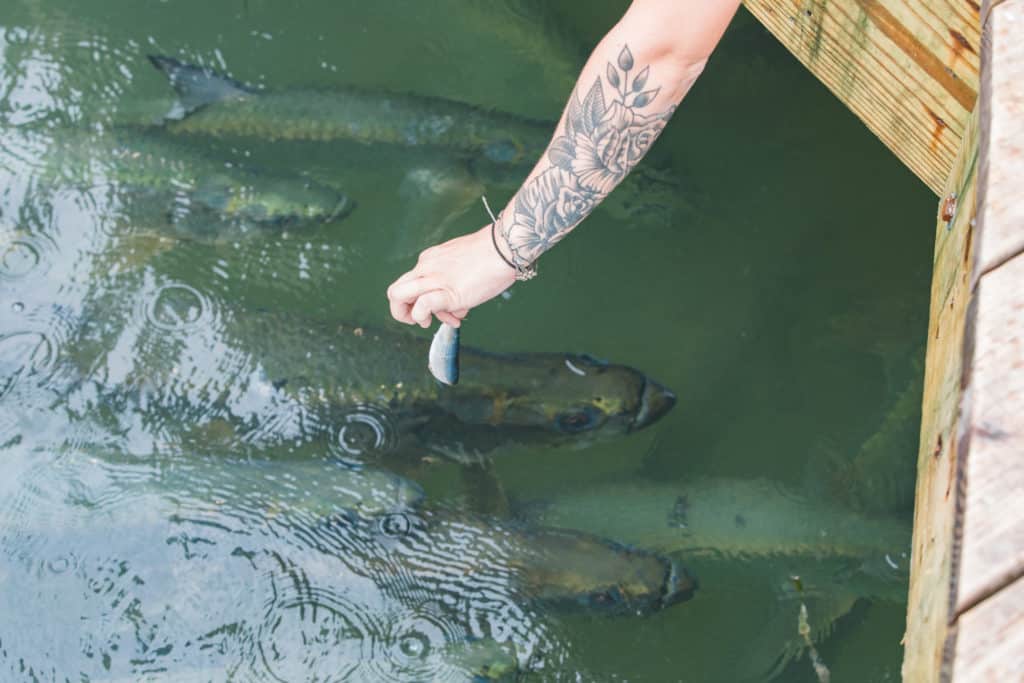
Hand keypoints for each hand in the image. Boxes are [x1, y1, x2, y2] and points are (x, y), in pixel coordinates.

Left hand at [387, 225, 516, 327]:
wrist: (504, 247)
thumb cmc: (492, 256)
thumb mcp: (464, 267)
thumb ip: (455, 285)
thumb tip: (455, 309)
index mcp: (430, 259)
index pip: (412, 283)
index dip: (421, 301)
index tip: (442, 309)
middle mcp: (426, 267)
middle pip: (395, 290)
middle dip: (402, 311)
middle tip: (420, 320)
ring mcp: (434, 278)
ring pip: (397, 296)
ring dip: (406, 316)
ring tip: (425, 323)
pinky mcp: (446, 291)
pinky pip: (421, 306)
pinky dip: (424, 317)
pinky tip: (446, 319)